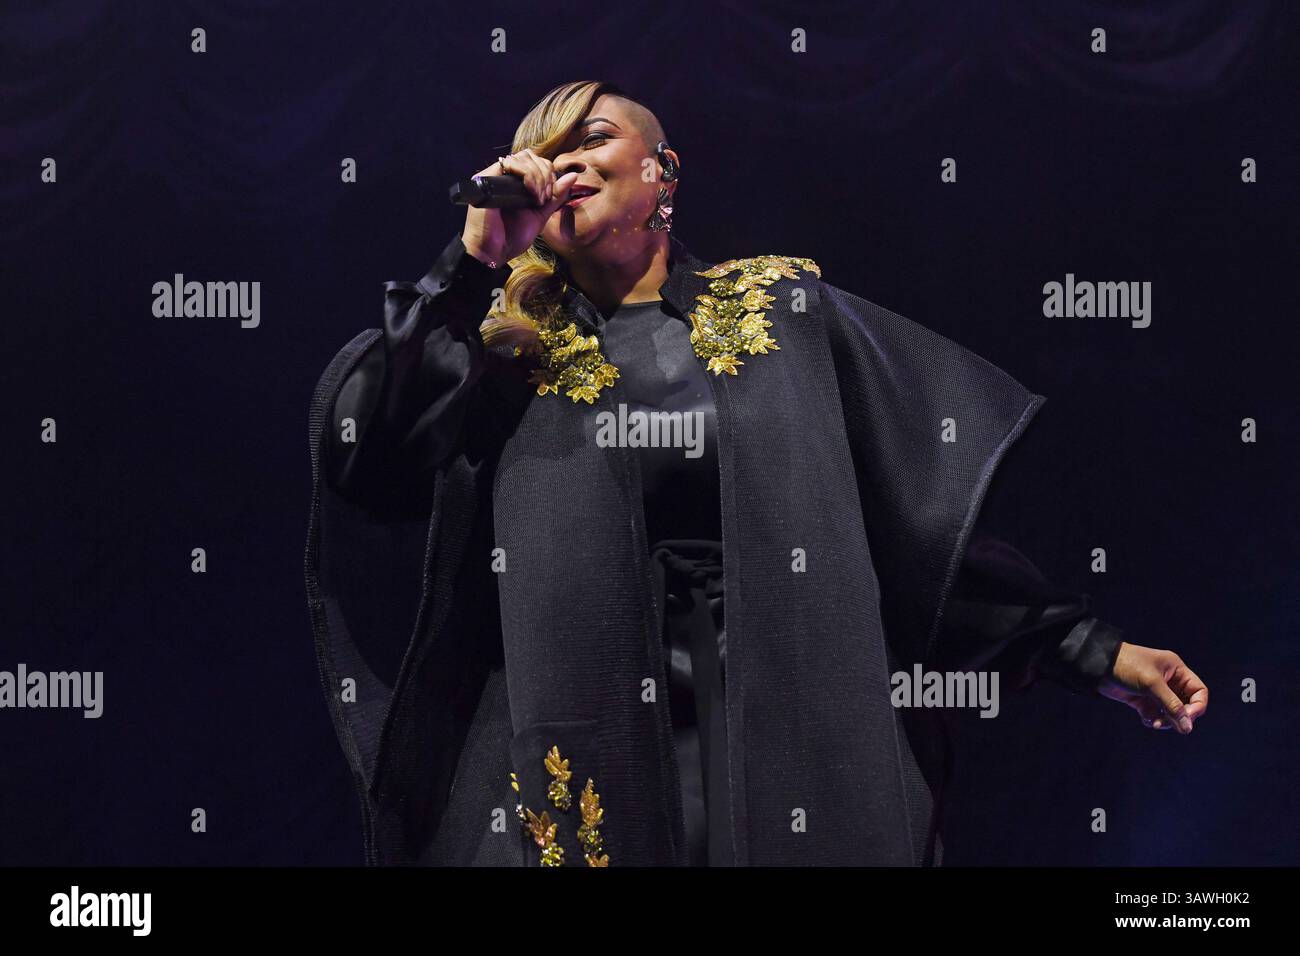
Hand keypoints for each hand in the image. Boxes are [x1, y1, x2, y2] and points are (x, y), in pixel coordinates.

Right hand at [461, 148, 578, 266]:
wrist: (494, 252)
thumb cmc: (513, 237)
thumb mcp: (540, 215)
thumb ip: (555, 196)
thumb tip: (573, 176)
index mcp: (516, 183)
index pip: (536, 162)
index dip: (548, 173)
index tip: (549, 196)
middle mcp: (504, 176)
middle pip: (530, 156)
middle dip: (545, 173)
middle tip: (545, 197)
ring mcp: (495, 176)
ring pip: (523, 157)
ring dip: (538, 176)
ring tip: (537, 198)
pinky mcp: (486, 178)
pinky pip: (509, 163)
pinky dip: (526, 174)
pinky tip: (530, 192)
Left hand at [1097, 642, 1207, 733]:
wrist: (1097, 667)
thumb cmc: (1127, 666)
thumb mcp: (1151, 683)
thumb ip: (1171, 705)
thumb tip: (1188, 728)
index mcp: (1176, 670)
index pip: (1199, 691)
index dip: (1197, 707)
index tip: (1187, 718)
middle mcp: (1169, 680)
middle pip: (1186, 705)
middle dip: (1179, 717)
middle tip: (1167, 722)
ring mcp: (1155, 691)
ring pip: (1171, 713)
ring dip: (1165, 721)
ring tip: (1155, 723)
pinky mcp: (1142, 700)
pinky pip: (1155, 715)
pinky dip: (1153, 720)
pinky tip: (1145, 720)